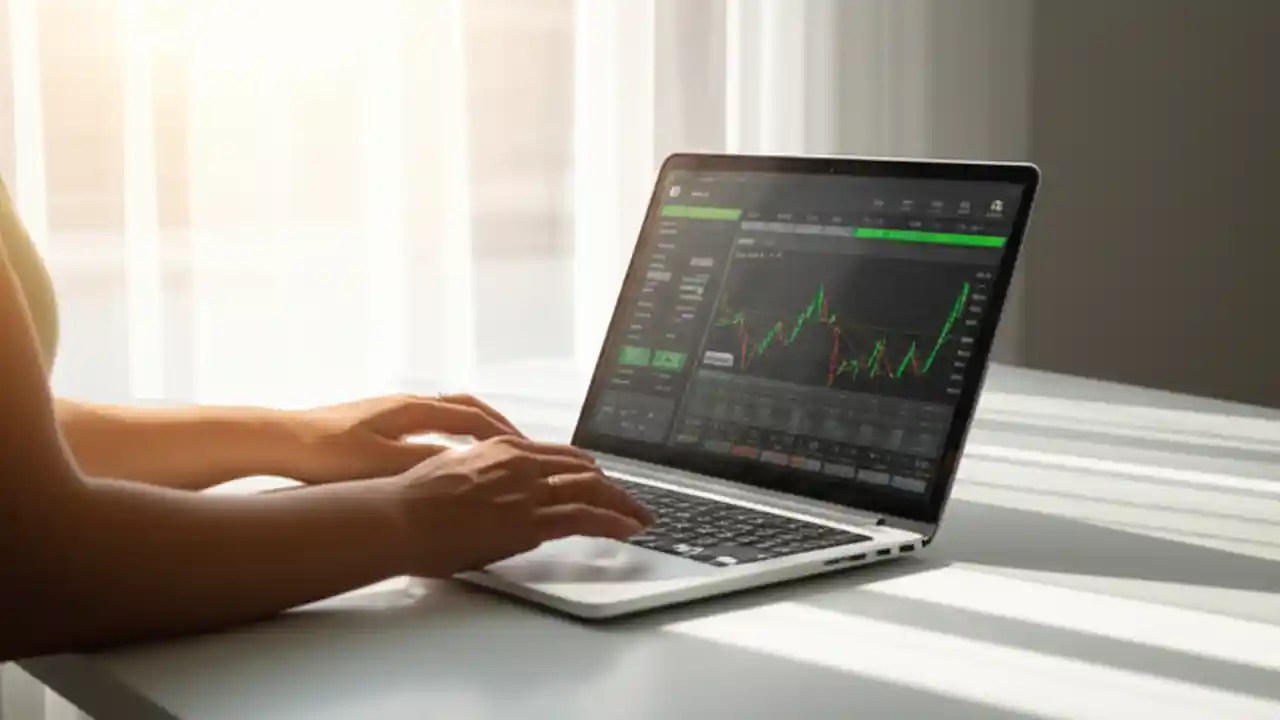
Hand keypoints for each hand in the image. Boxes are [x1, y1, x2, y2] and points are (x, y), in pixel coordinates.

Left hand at [278, 394, 525, 483]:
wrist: (282, 441)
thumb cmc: (328, 454)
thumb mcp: (385, 464)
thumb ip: (429, 462)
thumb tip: (469, 462)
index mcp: (414, 410)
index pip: (474, 419)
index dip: (505, 435)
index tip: (529, 450)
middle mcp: (408, 403)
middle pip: (466, 408)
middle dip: (497, 426)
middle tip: (521, 446)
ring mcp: (393, 410)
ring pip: (448, 414)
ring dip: (475, 429)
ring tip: (494, 449)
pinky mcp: (379, 422)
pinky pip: (431, 422)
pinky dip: (453, 434)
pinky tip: (448, 453)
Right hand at [391, 436, 654, 576]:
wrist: (398, 517)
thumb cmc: (414, 503)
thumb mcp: (456, 475)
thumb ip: (486, 480)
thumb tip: (500, 497)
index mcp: (503, 449)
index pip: (559, 455)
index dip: (585, 469)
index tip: (599, 478)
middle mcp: (522, 461)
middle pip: (583, 469)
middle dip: (612, 486)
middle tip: (630, 500)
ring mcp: (529, 489)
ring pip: (592, 489)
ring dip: (622, 504)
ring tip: (641, 516)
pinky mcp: (531, 519)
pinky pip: (586, 516)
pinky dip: (614, 520)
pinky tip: (629, 528)